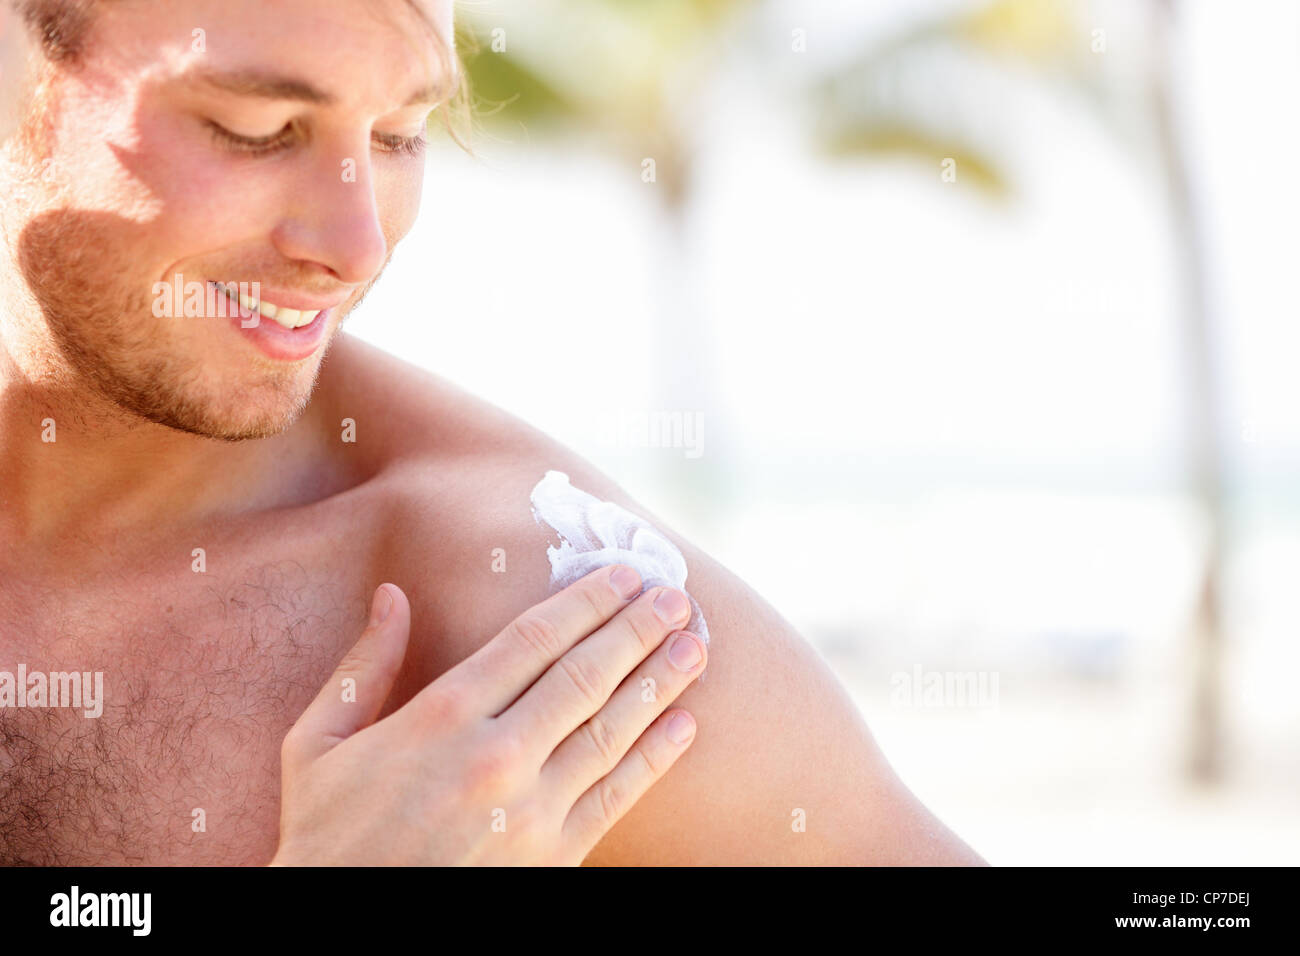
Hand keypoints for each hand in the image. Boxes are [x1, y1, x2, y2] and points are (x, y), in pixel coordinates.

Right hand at [270, 564, 706, 864]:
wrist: (342, 932)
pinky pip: (615, 797)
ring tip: (695, 646)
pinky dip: (654, 759)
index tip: (624, 575)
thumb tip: (391, 594)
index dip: (586, 601)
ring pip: (610, 730)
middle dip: (636, 630)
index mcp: (440, 716)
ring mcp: (528, 810)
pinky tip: (683, 726)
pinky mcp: (551, 857)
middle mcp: (494, 755)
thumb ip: (363, 665)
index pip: (533, 639)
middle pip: (584, 675)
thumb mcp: (317, 742)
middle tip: (676, 597)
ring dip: (658, 682)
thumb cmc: (325, 834)